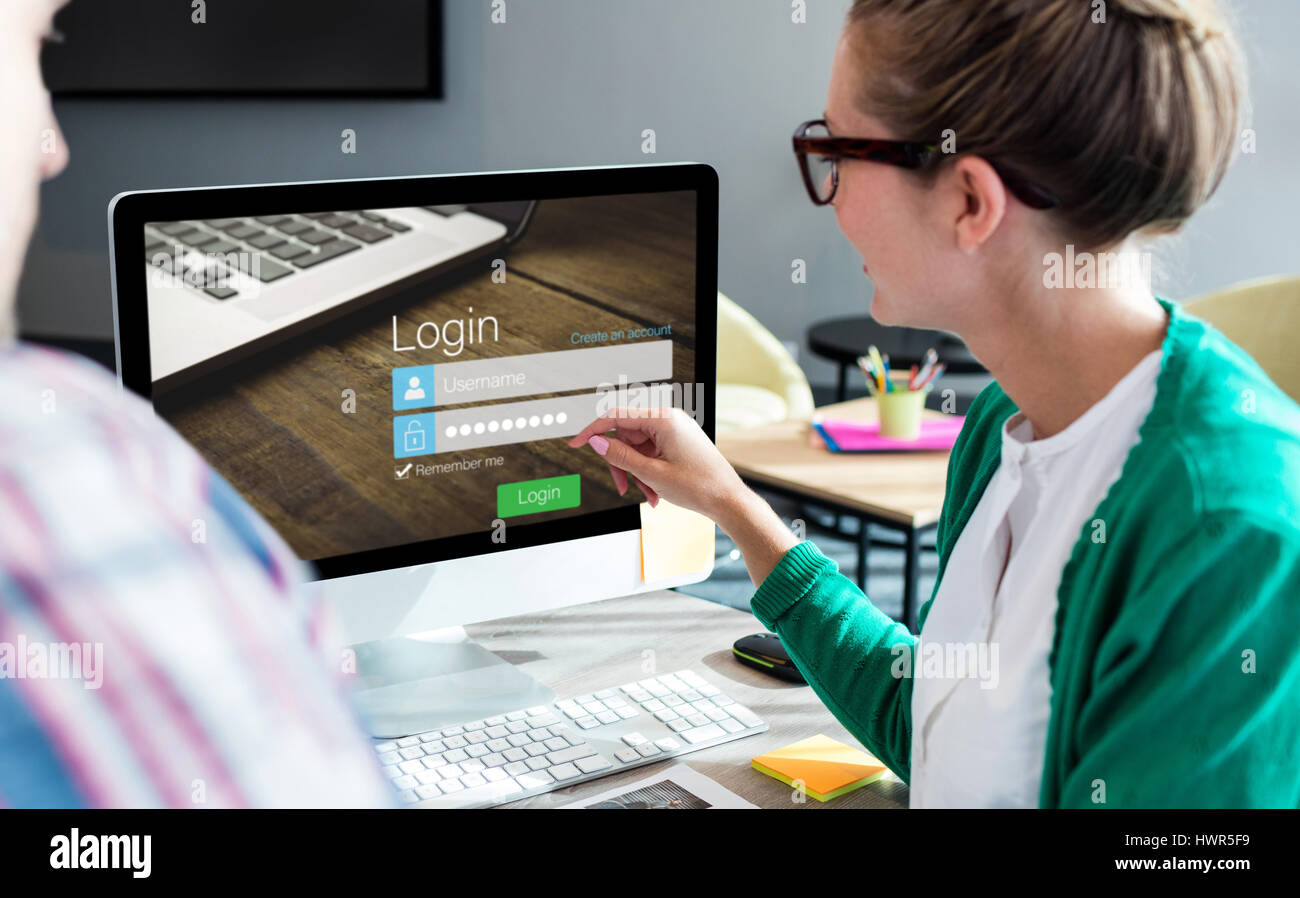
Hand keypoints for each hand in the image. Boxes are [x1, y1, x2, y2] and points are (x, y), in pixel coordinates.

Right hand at [566, 406, 747, 521]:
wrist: (730, 501)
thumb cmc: (699, 486)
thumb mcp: (652, 474)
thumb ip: (620, 455)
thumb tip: (596, 441)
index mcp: (664, 418)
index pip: (617, 415)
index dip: (593, 430)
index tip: (575, 444)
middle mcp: (669, 419)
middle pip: (626, 434)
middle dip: (621, 463)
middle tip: (622, 488)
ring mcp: (674, 430)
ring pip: (637, 448)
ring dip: (636, 473)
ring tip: (648, 497)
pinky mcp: (677, 442)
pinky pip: (651, 454)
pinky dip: (648, 473)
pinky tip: (655, 494)